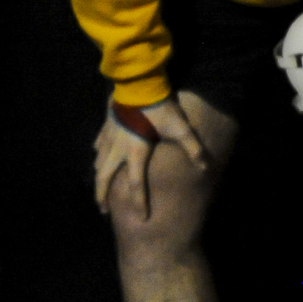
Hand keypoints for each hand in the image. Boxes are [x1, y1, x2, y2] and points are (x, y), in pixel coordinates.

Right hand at [92, 97, 206, 218]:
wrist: (139, 83)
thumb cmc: (159, 107)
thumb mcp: (180, 127)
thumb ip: (192, 147)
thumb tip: (205, 166)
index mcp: (136, 151)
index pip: (135, 183)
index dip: (139, 202)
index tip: (141, 218)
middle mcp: (118, 148)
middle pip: (105, 177)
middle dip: (102, 196)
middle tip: (103, 210)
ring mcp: (110, 136)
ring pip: (98, 161)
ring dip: (99, 177)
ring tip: (99, 187)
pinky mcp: (106, 125)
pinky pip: (99, 143)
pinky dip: (98, 153)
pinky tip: (97, 155)